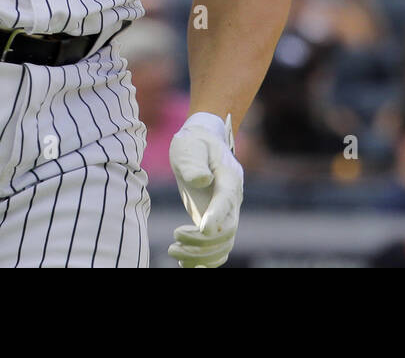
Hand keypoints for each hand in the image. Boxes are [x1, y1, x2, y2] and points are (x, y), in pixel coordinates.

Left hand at [168, 112, 243, 267]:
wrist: (199, 143)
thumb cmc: (193, 143)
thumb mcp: (189, 146)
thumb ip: (194, 162)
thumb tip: (202, 180)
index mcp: (229, 177)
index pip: (227, 201)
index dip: (217, 216)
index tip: (202, 229)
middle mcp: (231, 199)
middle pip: (228, 231)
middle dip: (203, 242)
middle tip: (175, 238)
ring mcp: (224, 212)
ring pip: (223, 244)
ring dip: (201, 254)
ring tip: (173, 250)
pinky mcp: (213, 221)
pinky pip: (215, 247)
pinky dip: (203, 259)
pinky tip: (182, 260)